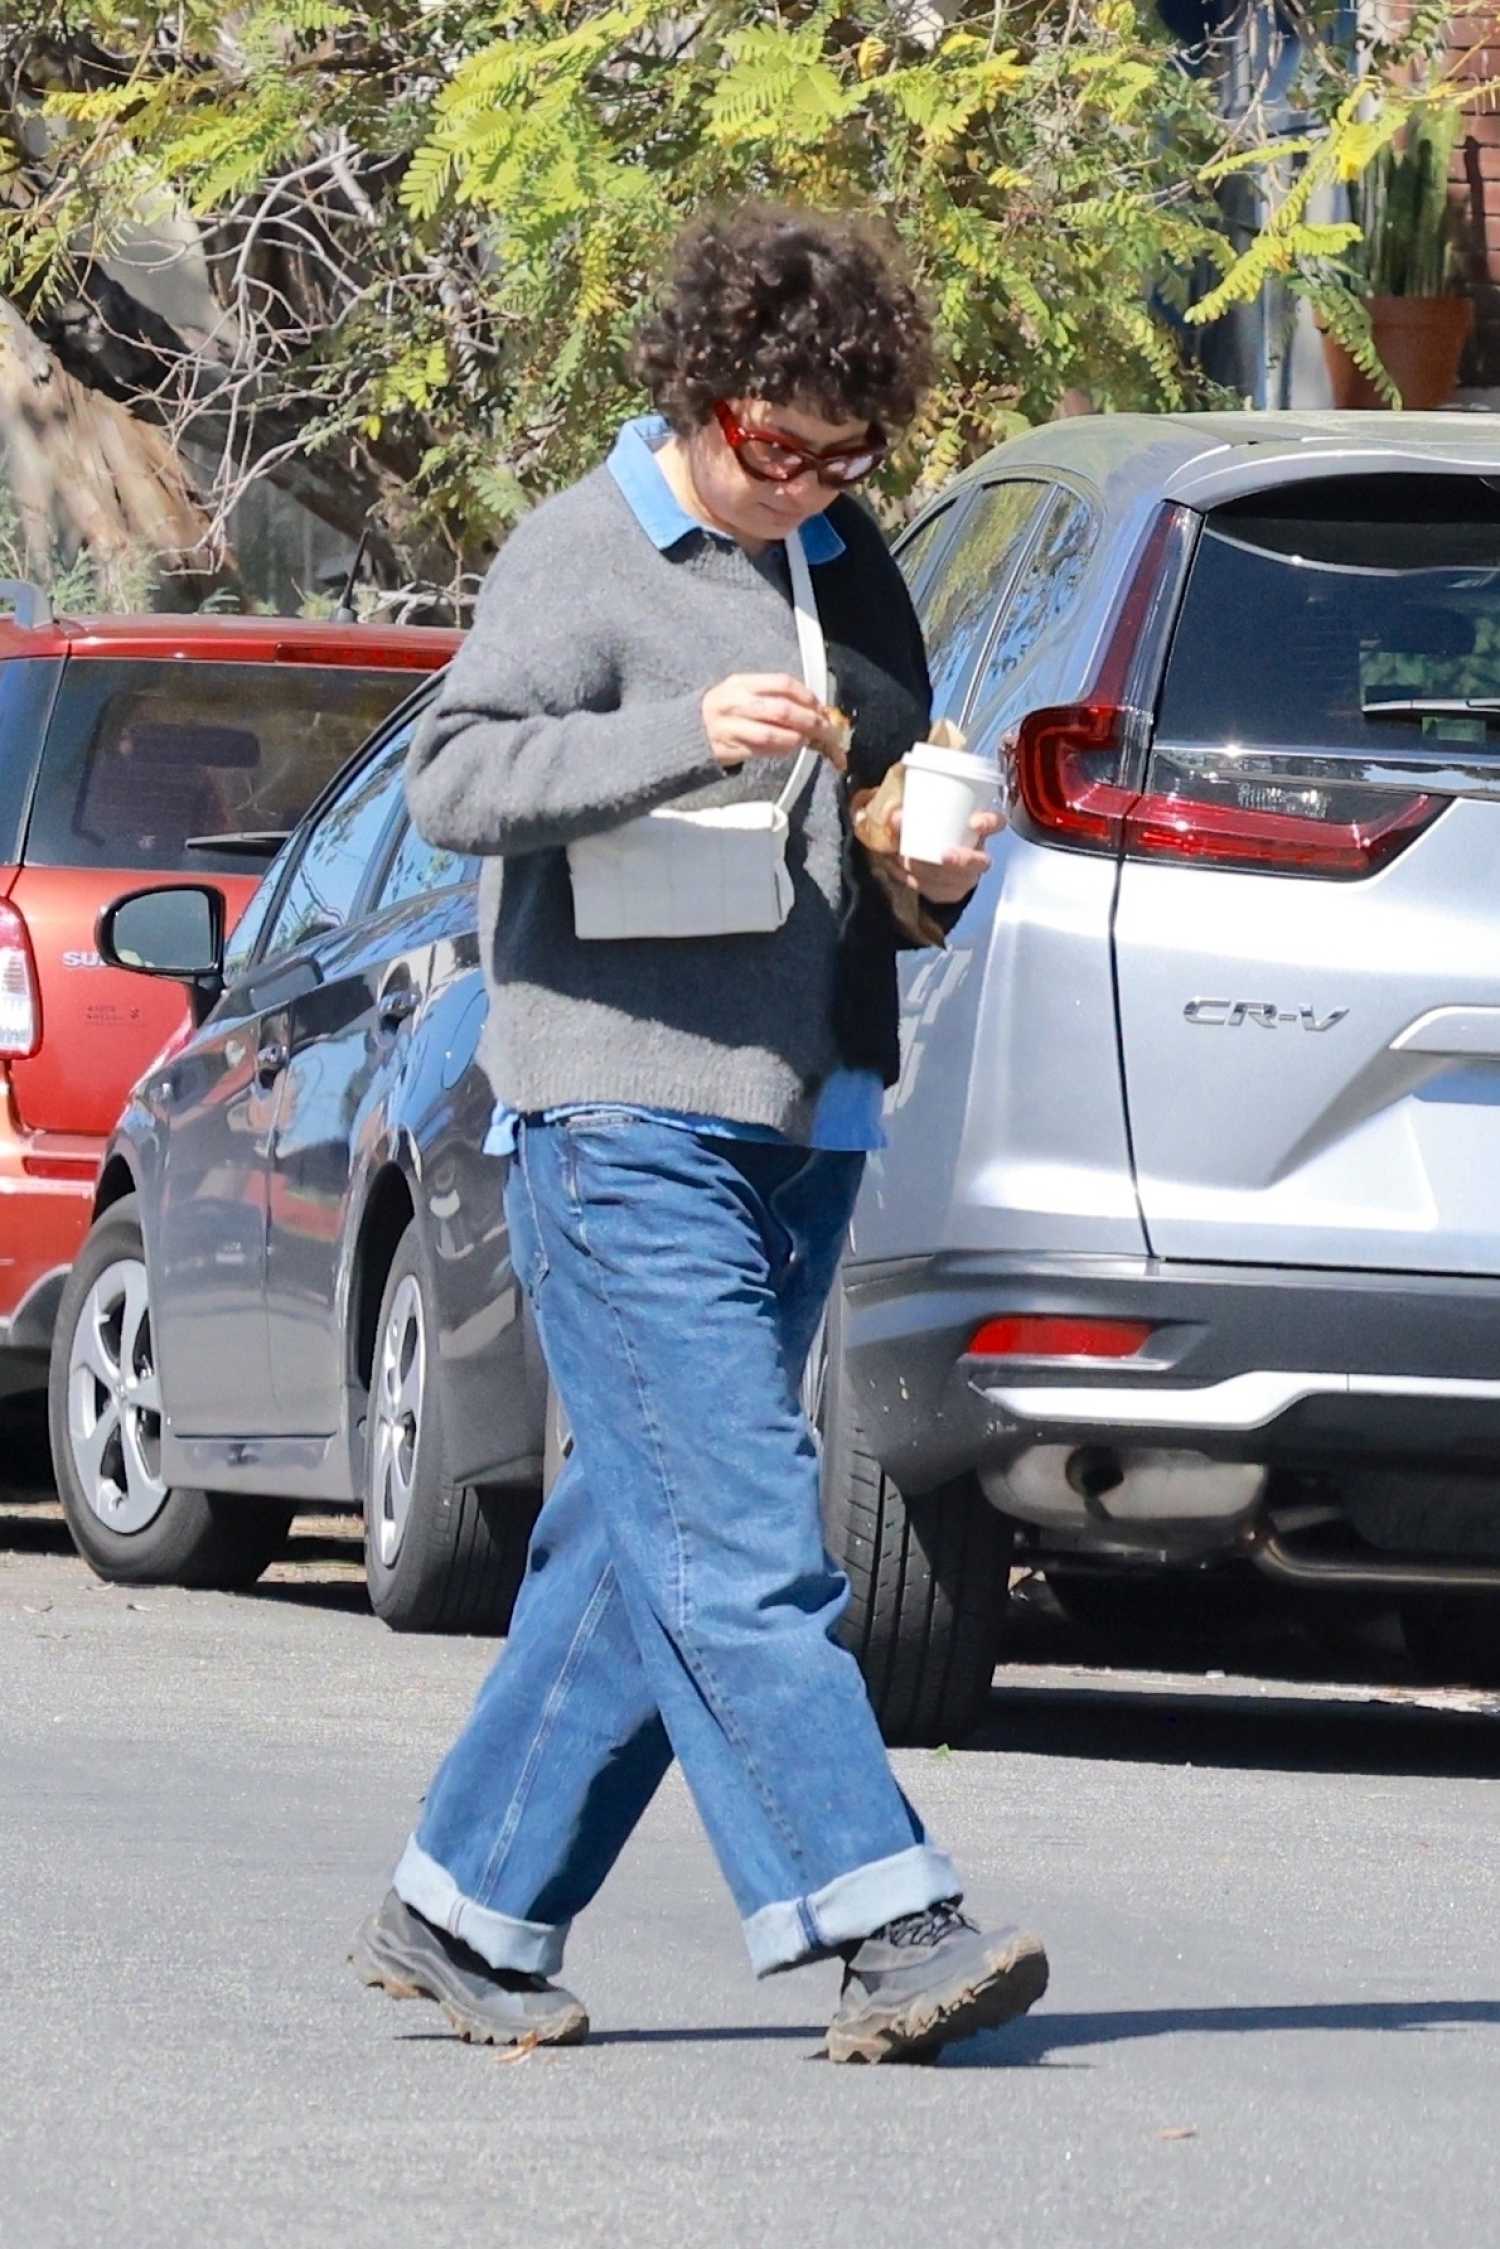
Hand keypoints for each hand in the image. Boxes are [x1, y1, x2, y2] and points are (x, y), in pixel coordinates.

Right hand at [702, 673, 847, 772]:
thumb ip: (772, 695)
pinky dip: (781, 750)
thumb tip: (813, 708)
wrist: (691, 728)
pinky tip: (789, 748)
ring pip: (771, 734)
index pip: (781, 684)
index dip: (806, 695)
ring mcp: (730, 727)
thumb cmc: (726, 709)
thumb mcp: (743, 691)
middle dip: (809, 721)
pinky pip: (761, 751)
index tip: (818, 706)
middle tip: (824, 729)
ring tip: (805, 740)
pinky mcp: (728, 748)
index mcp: (741, 683)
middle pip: (781, 710)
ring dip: (795, 739)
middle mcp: (735, 703)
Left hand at [888, 807, 1004, 904]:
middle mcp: (978, 855)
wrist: (921, 855)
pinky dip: (918, 882)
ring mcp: (967, 877)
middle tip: (942, 855)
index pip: (996, 823)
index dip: (990, 823)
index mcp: (978, 829)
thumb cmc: (928, 830)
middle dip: (963, 860)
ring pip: (958, 881)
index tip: (974, 823)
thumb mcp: (917, 819)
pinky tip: (902, 873)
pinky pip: (938, 893)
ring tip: (908, 861)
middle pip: (980, 861)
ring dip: (932, 872)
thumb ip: (906, 818)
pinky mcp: (952, 893)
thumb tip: (896, 818)